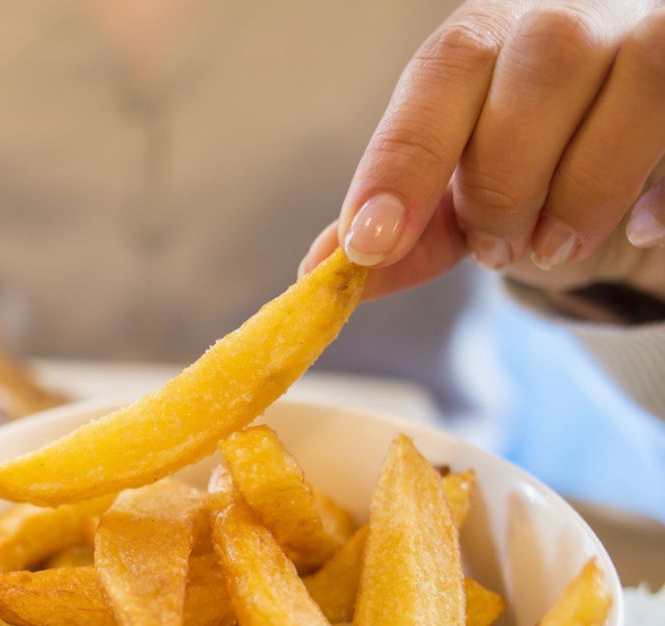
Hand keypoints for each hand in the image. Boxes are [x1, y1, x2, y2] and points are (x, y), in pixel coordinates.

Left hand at [303, 0, 664, 300]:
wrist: (619, 142)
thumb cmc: (524, 160)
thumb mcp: (455, 195)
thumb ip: (401, 227)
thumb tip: (322, 272)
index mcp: (491, 32)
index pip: (446, 68)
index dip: (405, 157)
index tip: (370, 242)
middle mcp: (574, 10)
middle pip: (544, 61)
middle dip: (508, 179)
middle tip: (496, 249)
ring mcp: (649, 30)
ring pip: (640, 75)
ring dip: (588, 184)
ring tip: (555, 246)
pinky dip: (663, 189)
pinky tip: (640, 229)